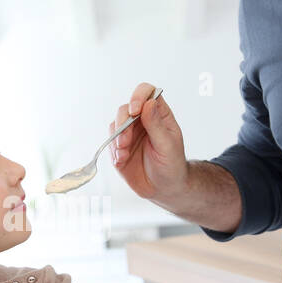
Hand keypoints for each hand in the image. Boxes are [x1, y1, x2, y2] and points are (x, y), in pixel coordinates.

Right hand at [110, 83, 188, 201]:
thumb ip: (156, 125)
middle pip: (125, 109)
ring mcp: (129, 133)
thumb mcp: (168, 145)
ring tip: (123, 154)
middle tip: (125, 142)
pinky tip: (121, 160)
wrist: (164, 188)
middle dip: (122, 124)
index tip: (134, 111)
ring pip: (114, 124)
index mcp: (159, 115)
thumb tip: (148, 103)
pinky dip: (113, 151)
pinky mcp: (119, 147)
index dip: (139, 96)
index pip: (147, 93)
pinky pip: (110, 142)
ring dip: (116, 139)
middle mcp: (142, 121)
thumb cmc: (172, 165)